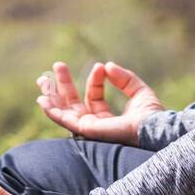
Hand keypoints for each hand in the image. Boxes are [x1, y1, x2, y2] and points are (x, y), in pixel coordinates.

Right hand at [35, 60, 162, 145]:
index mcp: (107, 118)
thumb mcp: (138, 91)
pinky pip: (64, 120)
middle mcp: (96, 125)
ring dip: (52, 95)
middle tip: (57, 65)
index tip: (100, 67)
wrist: (152, 128)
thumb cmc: (151, 116)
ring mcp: (89, 129)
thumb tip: (107, 65)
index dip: (94, 80)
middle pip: (73, 104)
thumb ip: (124, 78)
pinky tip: (42, 100)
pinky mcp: (86, 130)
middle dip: (63, 85)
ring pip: (64, 112)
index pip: (94, 96)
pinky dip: (52, 111)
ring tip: (42, 79)